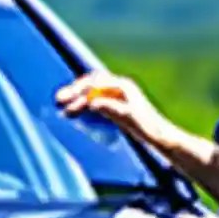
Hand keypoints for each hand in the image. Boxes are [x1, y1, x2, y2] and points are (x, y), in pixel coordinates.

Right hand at [56, 72, 171, 143]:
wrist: (160, 136)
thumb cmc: (148, 127)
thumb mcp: (129, 118)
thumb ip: (111, 109)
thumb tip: (93, 103)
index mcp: (124, 86)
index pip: (96, 81)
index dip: (80, 88)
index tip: (67, 97)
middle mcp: (120, 87)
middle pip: (92, 84)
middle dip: (75, 91)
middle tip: (59, 99)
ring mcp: (118, 96)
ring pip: (93, 93)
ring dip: (78, 99)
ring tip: (64, 109)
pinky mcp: (116, 106)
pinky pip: (96, 101)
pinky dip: (85, 106)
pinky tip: (75, 112)